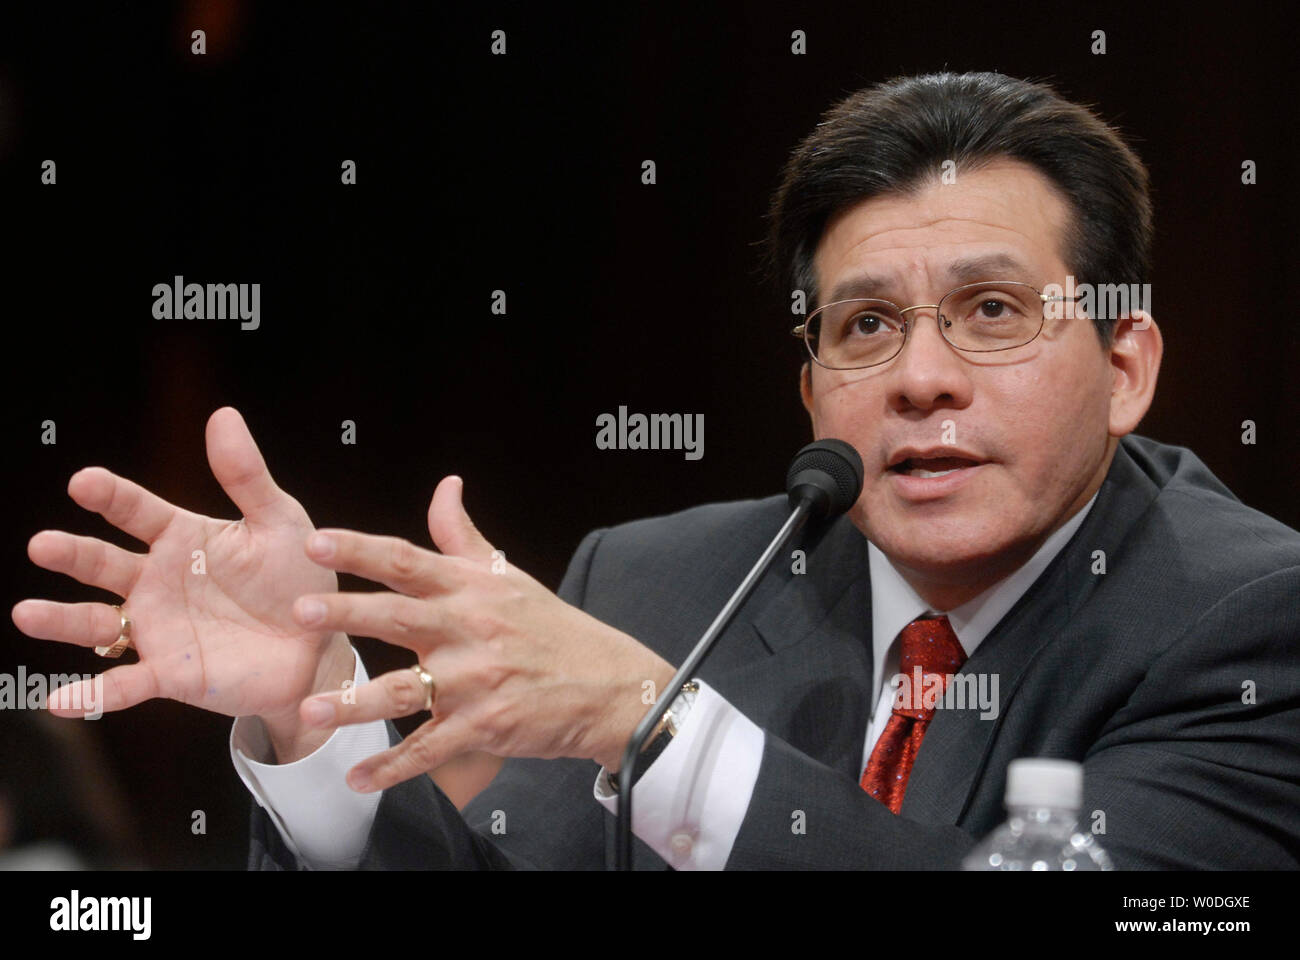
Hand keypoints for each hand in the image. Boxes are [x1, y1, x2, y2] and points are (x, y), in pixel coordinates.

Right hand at [12, 408, 352, 757]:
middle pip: (104, 564)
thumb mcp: (280, 522)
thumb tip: (223, 414)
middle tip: (43, 545)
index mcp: (182, 538)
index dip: (110, 496)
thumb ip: (247, 475)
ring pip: (98, 623)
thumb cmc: (297, 577)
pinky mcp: (171, 674)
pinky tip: (61, 702)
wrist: (320, 644)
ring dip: (63, 620)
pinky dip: (94, 695)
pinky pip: (126, 685)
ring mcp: (158, 628)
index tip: (84, 481)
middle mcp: (157, 581)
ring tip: (27, 613)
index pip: (135, 511)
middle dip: (73, 554)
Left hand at [291, 475, 676, 791]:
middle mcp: (470, 630)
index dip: (360, 550)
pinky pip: (430, 750)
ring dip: (356, 702)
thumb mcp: (510, 576)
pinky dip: (393, 768)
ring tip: (309, 710)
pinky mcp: (485, 728)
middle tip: (300, 612)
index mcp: (472, 590)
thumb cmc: (553, 630)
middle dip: (348, 613)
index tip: (316, 541)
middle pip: (400, 618)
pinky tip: (357, 778)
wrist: (607, 687)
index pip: (408, 561)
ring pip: (406, 691)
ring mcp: (477, 682)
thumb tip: (444, 487)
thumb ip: (463, 536)